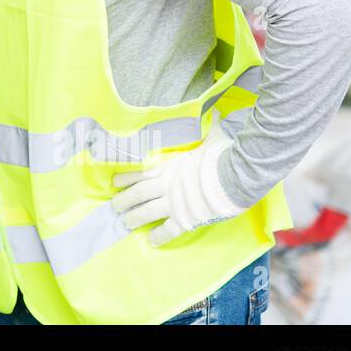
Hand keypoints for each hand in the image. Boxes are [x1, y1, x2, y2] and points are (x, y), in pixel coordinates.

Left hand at [109, 109, 243, 245]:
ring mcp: (175, 202)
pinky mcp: (186, 218)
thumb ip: (210, 126)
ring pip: (147, 212)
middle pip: (139, 193)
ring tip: (125, 223)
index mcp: (171, 166)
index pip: (142, 172)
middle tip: (114, 206)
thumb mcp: (213, 137)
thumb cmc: (223, 155)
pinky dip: (159, 236)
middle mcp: (167, 184)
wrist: (235, 176)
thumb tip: (215, 109)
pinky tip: (151, 241)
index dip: (127, 177)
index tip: (115, 182)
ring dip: (134, 218)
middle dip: (124, 200)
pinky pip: (168, 229)